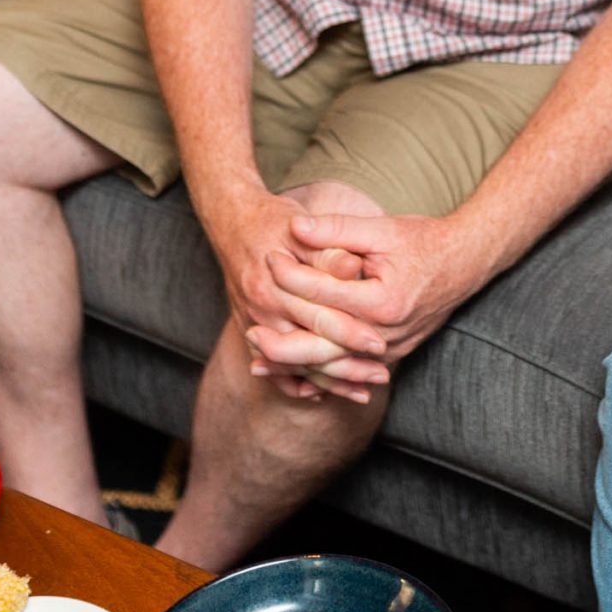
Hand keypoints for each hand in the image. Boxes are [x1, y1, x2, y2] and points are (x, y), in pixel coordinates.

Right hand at [204, 188, 388, 405]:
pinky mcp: (248, 327)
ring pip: (293, 364)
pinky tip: (319, 392)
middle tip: (381, 377)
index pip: (319, 317)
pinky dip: (295, 381)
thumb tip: (353, 268)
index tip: (380, 344)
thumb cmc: (274, 220)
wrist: (231, 219)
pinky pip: (273, 365)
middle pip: (307, 351)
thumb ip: (328, 251)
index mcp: (274, 285)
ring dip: (327, 380)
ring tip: (363, 392)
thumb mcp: (302, 229)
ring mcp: (251, 322)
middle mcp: (260, 310)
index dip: (350, 332)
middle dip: (345, 368)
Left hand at [269, 210, 484, 365]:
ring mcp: (390, 349)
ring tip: (259, 360)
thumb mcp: (382, 228)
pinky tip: (292, 373)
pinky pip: (348, 369)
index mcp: (383, 300)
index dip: (291, 275)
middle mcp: (386, 332)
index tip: (267, 259)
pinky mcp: (390, 356)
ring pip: (333, 365)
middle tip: (249, 329)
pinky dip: (319, 373)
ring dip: (296, 366)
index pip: (324, 293)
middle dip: (283, 341)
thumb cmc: (424, 241)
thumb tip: (293, 226)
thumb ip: (336, 229)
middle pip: (323, 344)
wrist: (465, 262)